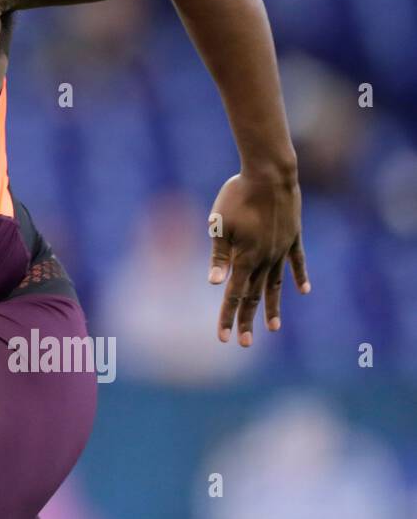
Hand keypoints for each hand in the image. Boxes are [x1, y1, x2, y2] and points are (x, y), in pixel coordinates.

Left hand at [207, 171, 310, 346]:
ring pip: (276, 284)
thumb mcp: (219, 224)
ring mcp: (281, 249)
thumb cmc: (237, 196)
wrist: (270, 174)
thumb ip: (218, 255)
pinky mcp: (293, 237)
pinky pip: (297, 262)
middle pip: (254, 295)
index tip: (223, 338)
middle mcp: (265, 259)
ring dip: (272, 306)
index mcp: (244, 258)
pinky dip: (299, 277)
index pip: (233, 294)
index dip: (227, 317)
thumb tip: (215, 284)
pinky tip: (303, 291)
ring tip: (273, 327)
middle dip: (247, 320)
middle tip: (244, 344)